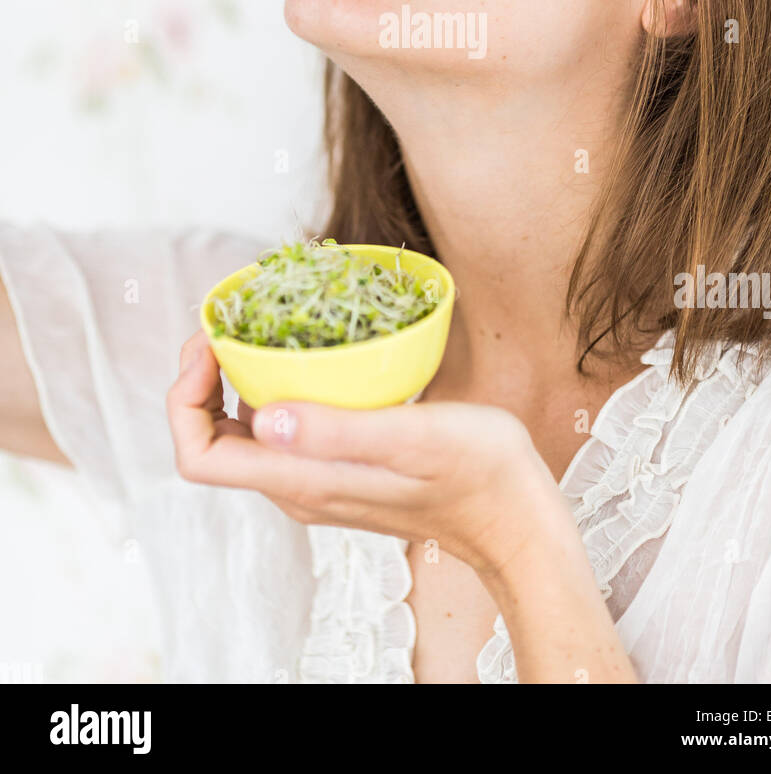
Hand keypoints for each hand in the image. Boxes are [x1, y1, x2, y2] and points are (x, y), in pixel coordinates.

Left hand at [165, 330, 572, 580]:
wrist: (515, 517)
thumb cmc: (476, 474)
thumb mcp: (412, 439)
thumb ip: (338, 431)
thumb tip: (265, 418)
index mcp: (302, 482)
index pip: (199, 456)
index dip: (185, 398)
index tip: (212, 343)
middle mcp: (298, 487)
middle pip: (213, 441)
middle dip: (202, 379)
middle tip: (229, 324)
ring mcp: (317, 481)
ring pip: (245, 434)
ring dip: (235, 381)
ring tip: (260, 327)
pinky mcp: (339, 468)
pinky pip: (282, 429)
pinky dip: (274, 388)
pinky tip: (307, 354)